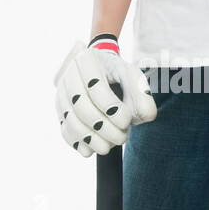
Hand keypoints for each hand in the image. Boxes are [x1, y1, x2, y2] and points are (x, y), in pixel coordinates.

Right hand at [54, 38, 156, 157]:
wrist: (100, 74)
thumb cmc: (118, 75)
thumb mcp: (132, 77)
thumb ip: (143, 93)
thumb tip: (148, 115)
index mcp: (87, 60)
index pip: (95, 88)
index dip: (112, 109)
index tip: (126, 121)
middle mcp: (68, 76)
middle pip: (81, 107)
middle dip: (103, 128)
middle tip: (121, 138)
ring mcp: (61, 95)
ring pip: (71, 122)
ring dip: (92, 139)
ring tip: (109, 147)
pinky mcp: (60, 112)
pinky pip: (65, 131)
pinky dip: (79, 143)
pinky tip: (93, 149)